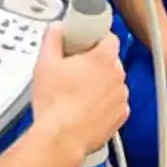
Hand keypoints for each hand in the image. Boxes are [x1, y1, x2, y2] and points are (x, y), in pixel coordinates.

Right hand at [31, 23, 128, 160]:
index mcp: (103, 58)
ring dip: (101, 83)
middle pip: (111, 60)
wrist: (62, 138)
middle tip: (75, 69)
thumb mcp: (45, 63)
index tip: (85, 42)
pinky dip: (104, 103)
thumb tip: (57, 28)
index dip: (96, 37)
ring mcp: (121, 98)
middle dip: (96, 62)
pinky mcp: (120, 117)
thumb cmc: (55, 104)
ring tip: (78, 92)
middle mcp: (117, 77)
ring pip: (113, 82)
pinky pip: (115, 103)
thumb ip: (53, 39)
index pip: (109, 37)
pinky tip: (86, 107)